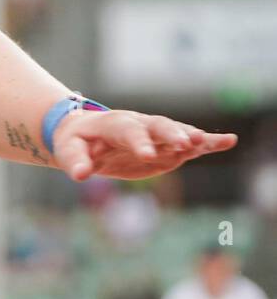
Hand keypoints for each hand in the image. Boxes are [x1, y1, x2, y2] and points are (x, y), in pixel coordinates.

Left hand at [52, 109, 236, 180]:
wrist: (86, 134)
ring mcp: (156, 135)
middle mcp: (139, 124)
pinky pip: (189, 143)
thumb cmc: (76, 141)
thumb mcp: (69, 150)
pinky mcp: (167, 147)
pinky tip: (228, 141)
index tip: (147, 155)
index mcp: (113, 124)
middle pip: (158, 126)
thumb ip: (75, 162)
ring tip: (211, 141)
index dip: (138, 142)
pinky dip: (208, 142)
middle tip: (186, 143)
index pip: (128, 131)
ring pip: (177, 132)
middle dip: (172, 134)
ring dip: (192, 136)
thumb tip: (80, 175)